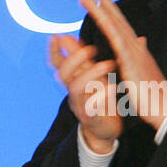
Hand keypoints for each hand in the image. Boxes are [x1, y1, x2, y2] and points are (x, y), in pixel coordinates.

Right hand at [49, 33, 121, 153]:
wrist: (105, 131)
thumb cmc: (100, 100)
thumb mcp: (91, 78)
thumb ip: (82, 60)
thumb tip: (69, 37)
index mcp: (74, 82)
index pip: (57, 65)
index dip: (54, 51)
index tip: (56, 35)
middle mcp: (73, 93)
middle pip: (64, 74)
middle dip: (74, 59)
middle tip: (91, 48)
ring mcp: (80, 105)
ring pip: (76, 89)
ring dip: (90, 74)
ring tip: (108, 64)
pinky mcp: (91, 118)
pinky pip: (92, 107)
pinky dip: (101, 96)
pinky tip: (111, 87)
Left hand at [78, 0, 166, 130]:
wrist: (164, 107)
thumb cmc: (154, 93)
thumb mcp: (144, 70)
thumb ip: (140, 53)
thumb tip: (141, 39)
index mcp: (136, 51)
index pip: (122, 28)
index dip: (113, 14)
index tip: (103, 1)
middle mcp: (136, 48)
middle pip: (119, 22)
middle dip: (106, 7)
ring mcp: (134, 53)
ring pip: (116, 26)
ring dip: (102, 11)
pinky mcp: (131, 61)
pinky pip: (117, 40)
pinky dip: (109, 26)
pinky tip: (101, 16)